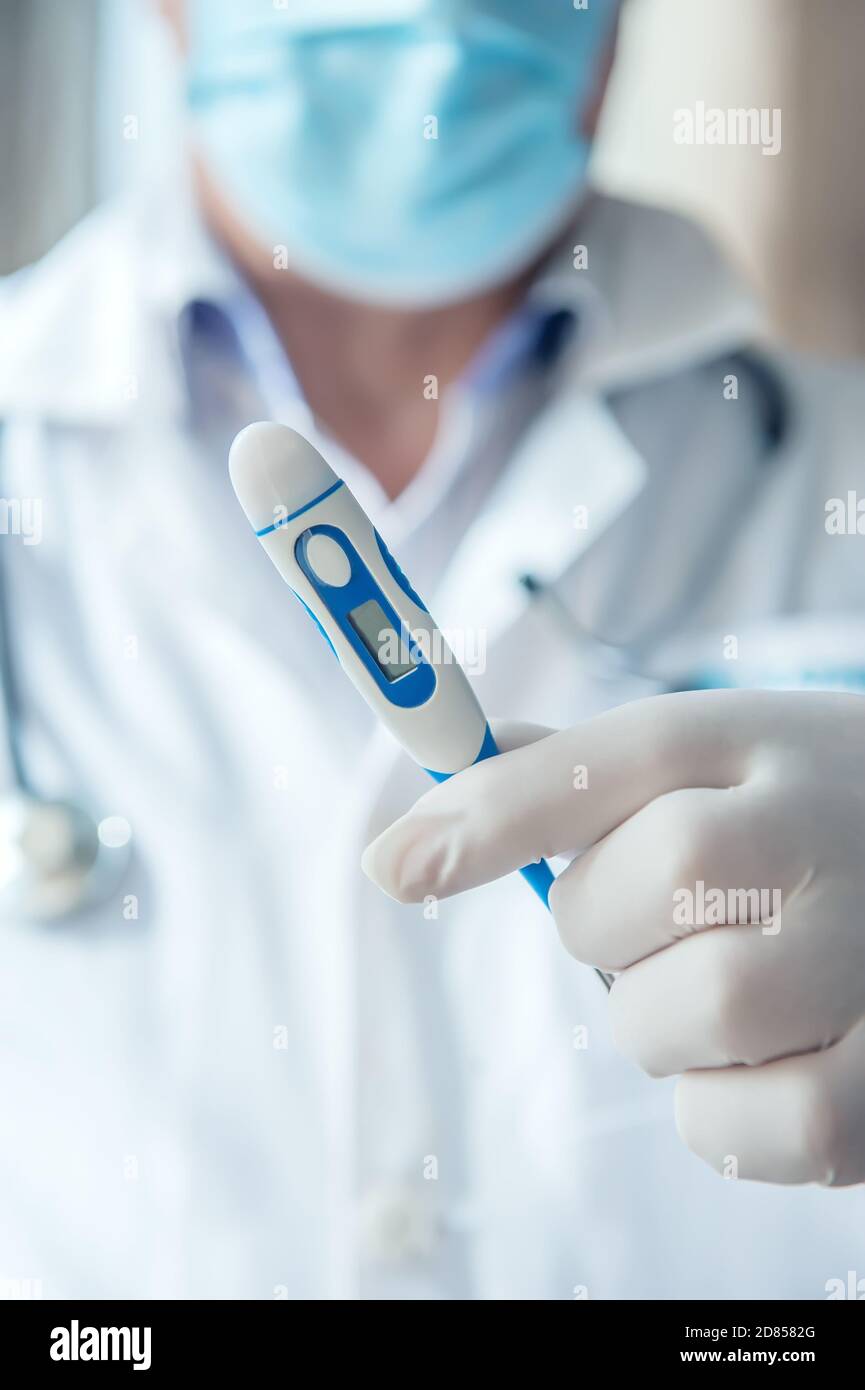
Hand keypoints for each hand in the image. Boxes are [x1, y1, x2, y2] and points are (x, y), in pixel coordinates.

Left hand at [362, 690, 864, 1185]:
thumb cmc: (813, 813)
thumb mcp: (721, 757)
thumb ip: (580, 776)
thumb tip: (421, 823)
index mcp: (759, 742)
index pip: (606, 762)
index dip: (488, 814)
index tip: (391, 868)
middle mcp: (818, 831)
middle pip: (615, 901)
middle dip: (602, 928)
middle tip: (673, 916)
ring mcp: (863, 953)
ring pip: (663, 1020)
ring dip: (657, 1022)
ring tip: (734, 984)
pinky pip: (737, 1127)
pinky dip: (717, 1113)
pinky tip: (771, 1059)